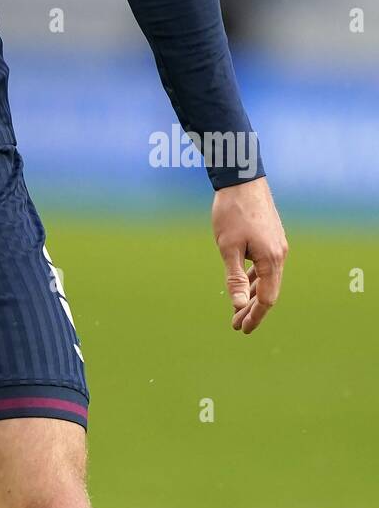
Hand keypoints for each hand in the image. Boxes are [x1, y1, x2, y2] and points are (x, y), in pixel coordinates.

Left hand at [211, 176, 287, 333]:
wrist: (242, 178)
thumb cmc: (232, 212)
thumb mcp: (227, 247)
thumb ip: (234, 277)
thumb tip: (239, 305)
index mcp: (271, 259)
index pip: (266, 298)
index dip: (254, 316)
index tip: (240, 329)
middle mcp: (280, 254)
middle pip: (268, 290)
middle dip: (252, 309)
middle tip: (236, 324)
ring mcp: (277, 245)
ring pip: (266, 278)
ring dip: (252, 293)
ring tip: (238, 309)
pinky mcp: (271, 237)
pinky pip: (264, 265)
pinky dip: (254, 277)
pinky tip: (245, 283)